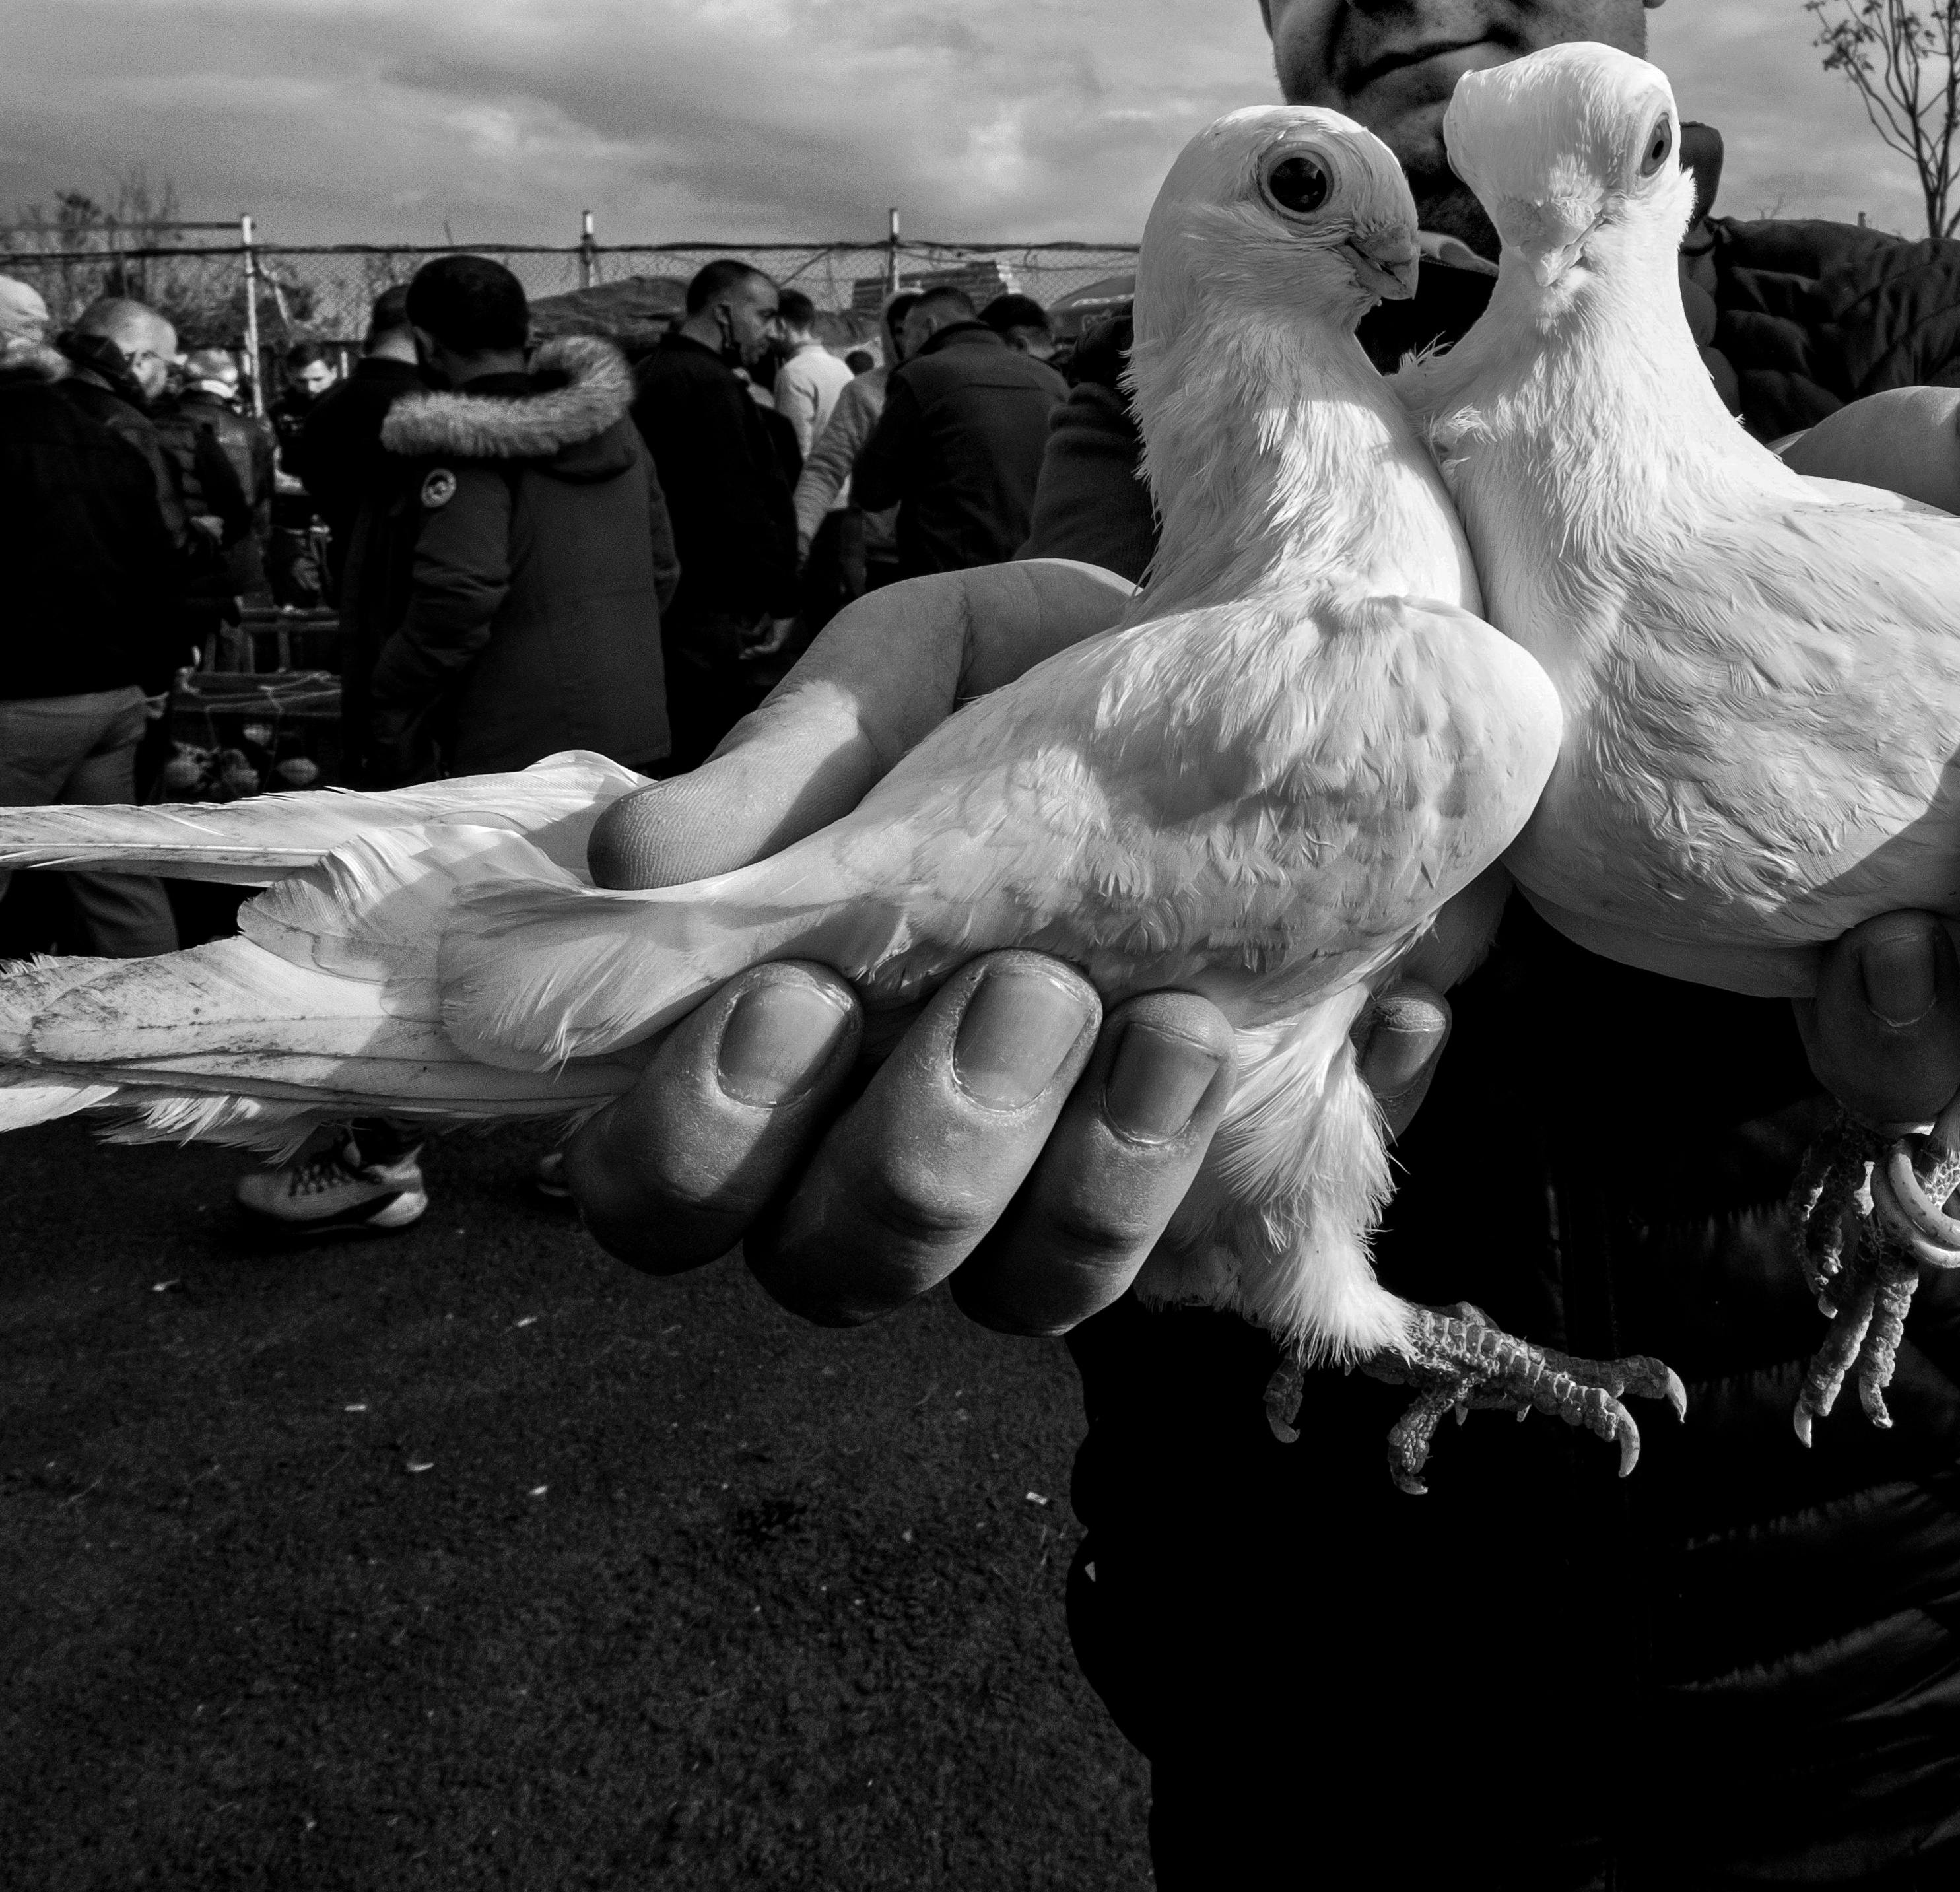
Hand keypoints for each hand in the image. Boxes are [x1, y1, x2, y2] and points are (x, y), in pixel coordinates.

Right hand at [566, 561, 1457, 1334]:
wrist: (1240, 665)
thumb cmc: (1024, 687)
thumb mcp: (910, 671)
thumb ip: (786, 757)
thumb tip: (631, 853)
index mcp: (761, 1051)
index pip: (657, 1184)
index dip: (697, 1138)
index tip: (795, 995)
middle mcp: (876, 1161)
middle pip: (835, 1264)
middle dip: (924, 1145)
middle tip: (1024, 985)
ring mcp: (1035, 1206)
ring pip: (1021, 1295)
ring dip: (1095, 1174)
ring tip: (1172, 1018)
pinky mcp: (1194, 1205)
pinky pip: (1212, 1254)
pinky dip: (1246, 1150)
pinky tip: (1328, 1033)